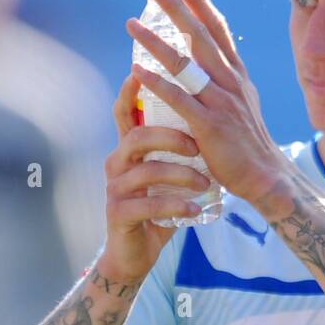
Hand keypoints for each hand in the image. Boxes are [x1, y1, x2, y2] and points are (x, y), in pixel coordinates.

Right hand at [101, 71, 212, 281]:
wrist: (136, 255)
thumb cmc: (158, 211)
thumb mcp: (169, 177)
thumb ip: (180, 152)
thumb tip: (208, 121)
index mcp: (128, 151)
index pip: (125, 113)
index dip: (131, 91)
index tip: (143, 69)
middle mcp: (117, 164)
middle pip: (138, 137)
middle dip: (171, 137)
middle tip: (198, 147)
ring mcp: (115, 189)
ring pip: (146, 171)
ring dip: (180, 175)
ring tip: (205, 185)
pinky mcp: (119, 214)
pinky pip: (149, 204)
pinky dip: (176, 205)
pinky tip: (195, 210)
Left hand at [126, 0, 286, 207]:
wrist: (265, 177)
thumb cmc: (249, 145)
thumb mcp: (244, 105)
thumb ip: (227, 85)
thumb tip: (213, 68)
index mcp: (237, 76)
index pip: (219, 30)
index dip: (200, 4)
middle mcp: (229, 83)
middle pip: (200, 37)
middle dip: (176, 9)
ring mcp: (220, 103)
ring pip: (184, 64)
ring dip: (155, 41)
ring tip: (132, 24)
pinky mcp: (209, 125)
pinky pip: (178, 99)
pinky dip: (157, 83)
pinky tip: (137, 70)